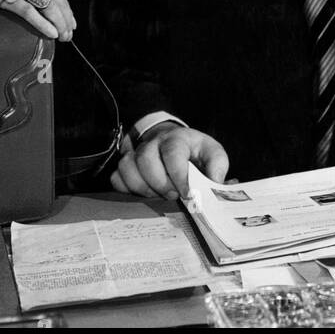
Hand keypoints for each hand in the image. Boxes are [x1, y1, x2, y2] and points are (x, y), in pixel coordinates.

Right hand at [0, 0, 75, 42]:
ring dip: (59, 23)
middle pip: (57, 0)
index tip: (72, 24)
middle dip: (65, 18)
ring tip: (64, 37)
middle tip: (69, 35)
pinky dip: (43, 23)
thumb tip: (36, 6)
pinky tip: (52, 33)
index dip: (66, 9)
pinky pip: (30, 11)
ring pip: (49, 6)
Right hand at [110, 124, 229, 200]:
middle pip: (146, 158)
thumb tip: (216, 184)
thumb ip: (217, 167)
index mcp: (178, 138)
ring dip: (142, 187)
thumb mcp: (212, 153)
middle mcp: (154, 142)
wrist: (172, 140)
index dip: (179, 176)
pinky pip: (116, 177)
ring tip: (157, 195)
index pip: (173, 153)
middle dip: (159, 183)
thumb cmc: (194, 152)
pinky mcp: (126, 165)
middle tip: (172, 194)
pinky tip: (142, 194)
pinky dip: (127, 189)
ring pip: (127, 166)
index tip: (187, 194)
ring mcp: (137, 152)